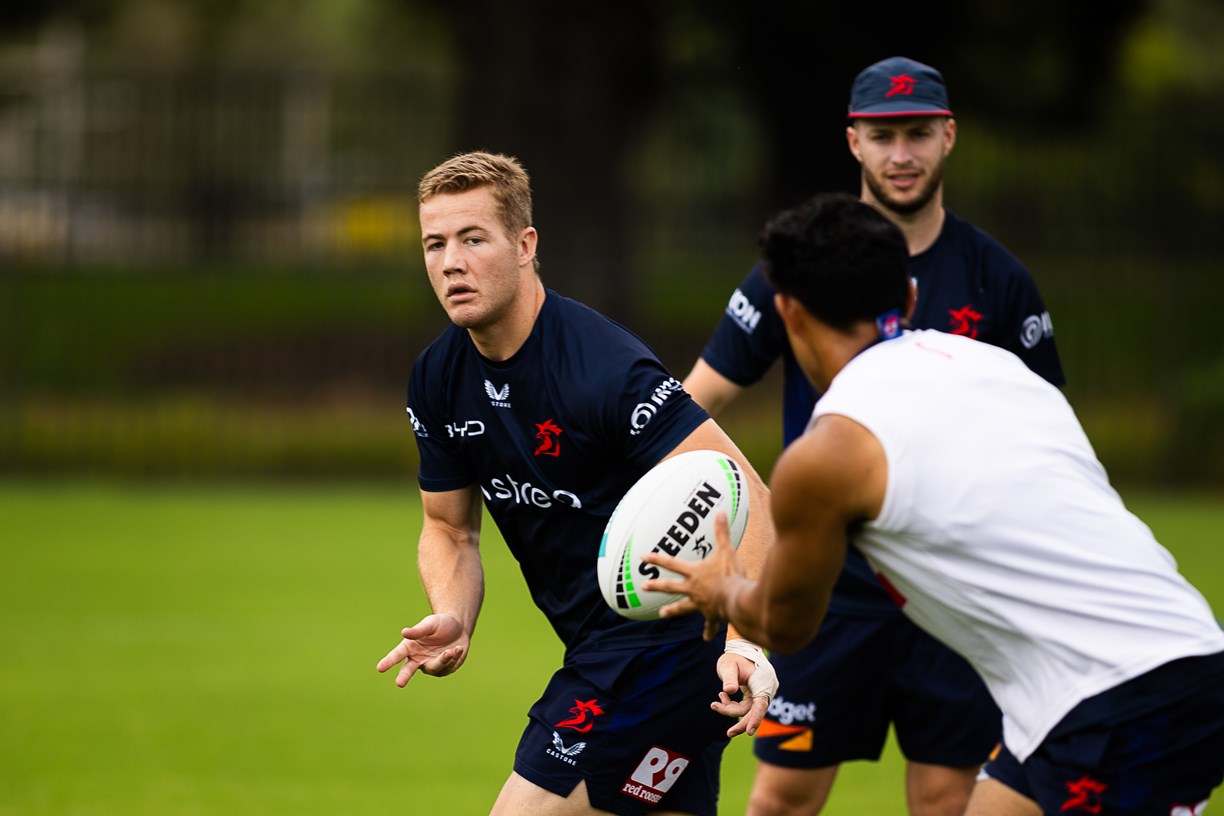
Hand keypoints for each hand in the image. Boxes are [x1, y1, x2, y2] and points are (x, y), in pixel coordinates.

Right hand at [376, 613, 468, 686]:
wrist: (459, 628)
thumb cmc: (440, 624)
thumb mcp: (430, 624)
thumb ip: (418, 631)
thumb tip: (404, 633)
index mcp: (410, 647)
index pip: (397, 655)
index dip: (389, 661)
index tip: (379, 668)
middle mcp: (417, 659)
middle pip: (408, 670)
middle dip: (404, 676)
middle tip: (399, 683)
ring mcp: (430, 665)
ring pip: (433, 667)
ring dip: (443, 659)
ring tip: (451, 650)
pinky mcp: (443, 669)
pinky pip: (447, 667)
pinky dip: (453, 658)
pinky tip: (457, 648)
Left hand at [643, 511, 751, 639]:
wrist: (736, 599)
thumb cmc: (731, 575)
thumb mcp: (726, 551)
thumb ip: (722, 532)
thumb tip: (720, 512)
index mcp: (694, 573)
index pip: (671, 564)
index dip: (657, 559)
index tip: (642, 557)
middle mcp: (693, 589)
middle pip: (671, 587)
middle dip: (656, 586)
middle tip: (643, 586)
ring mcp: (700, 603)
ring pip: (683, 607)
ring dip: (673, 610)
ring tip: (662, 614)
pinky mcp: (711, 615)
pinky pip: (709, 623)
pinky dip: (708, 630)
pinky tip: (705, 637)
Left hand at [714, 641, 777, 737]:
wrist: (738, 650)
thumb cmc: (733, 657)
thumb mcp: (728, 665)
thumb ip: (729, 677)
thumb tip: (729, 691)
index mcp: (763, 681)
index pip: (760, 704)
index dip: (755, 718)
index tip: (750, 731)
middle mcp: (765, 689)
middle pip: (755, 711)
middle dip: (742, 723)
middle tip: (728, 733)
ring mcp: (761, 693)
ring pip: (747, 710)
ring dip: (730, 710)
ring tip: (715, 704)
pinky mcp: (754, 696)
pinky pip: (744, 707)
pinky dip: (732, 705)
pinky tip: (721, 697)